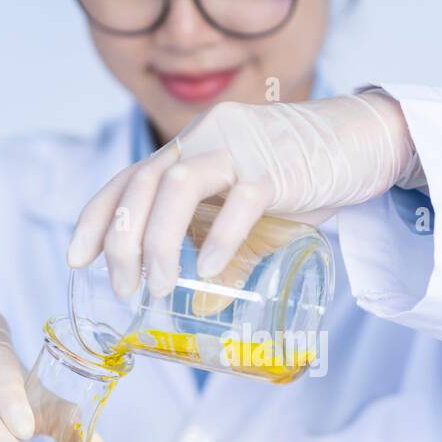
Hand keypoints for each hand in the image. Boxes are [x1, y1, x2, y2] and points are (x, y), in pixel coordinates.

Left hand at [67, 89, 424, 298]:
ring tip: (157, 287)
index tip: (78, 259)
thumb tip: (202, 304)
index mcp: (191, 146)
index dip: (97, 218)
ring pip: (179, 186)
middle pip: (143, 184)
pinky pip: (241, 201)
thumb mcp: (250, 210)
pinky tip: (205, 272)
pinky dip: (218, 239)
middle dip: (121, 241)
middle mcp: (205, 138)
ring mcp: (241, 148)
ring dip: (157, 241)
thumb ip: (223, 246)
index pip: (128, 178)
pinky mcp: (278, 167)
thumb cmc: (303, 177)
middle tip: (122, 289)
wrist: (362, 141)